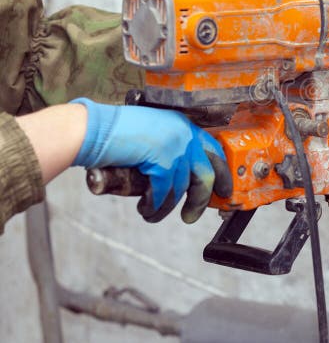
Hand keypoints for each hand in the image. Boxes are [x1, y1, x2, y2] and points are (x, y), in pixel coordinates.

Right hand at [70, 98, 232, 222]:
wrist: (92, 128)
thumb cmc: (114, 135)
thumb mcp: (152, 137)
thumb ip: (169, 151)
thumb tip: (182, 180)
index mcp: (184, 126)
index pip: (214, 151)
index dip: (221, 174)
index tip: (222, 191)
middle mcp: (184, 134)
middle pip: (207, 174)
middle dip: (202, 200)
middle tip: (191, 216)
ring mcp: (176, 146)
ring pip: (183, 188)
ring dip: (166, 207)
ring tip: (152, 214)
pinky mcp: (163, 160)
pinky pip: (165, 192)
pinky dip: (155, 205)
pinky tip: (145, 209)